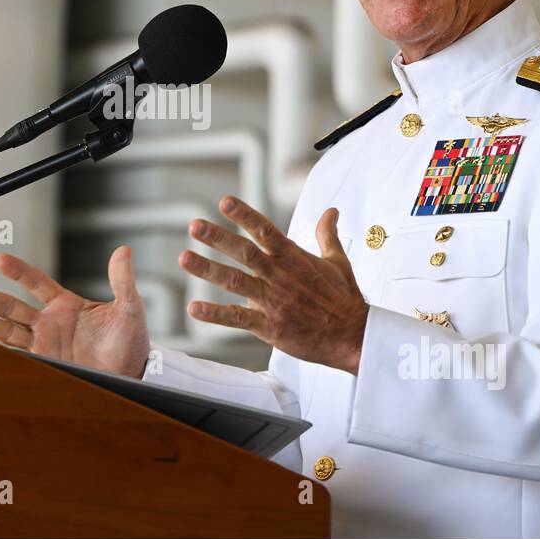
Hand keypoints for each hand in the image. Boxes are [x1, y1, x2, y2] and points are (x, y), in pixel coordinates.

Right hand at [0, 245, 151, 378]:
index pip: (36, 283)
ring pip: (8, 329)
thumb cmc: (132, 341)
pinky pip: (16, 354)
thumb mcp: (129, 307)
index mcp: (67, 304)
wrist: (132, 375)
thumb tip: (123, 251)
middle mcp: (50, 322)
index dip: (18, 272)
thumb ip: (122, 280)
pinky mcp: (45, 363)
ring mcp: (45, 343)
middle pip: (12, 305)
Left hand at [178, 197, 368, 373]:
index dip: (244, 215)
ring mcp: (273, 301)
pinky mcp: (270, 326)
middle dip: (218, 237)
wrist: (354, 336)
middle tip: (195, 225)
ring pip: (235, 281)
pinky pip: (237, 319)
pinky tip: (194, 308)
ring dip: (208, 269)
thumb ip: (327, 234)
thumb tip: (331, 212)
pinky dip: (215, 314)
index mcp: (294, 258)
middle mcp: (280, 276)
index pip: (265, 230)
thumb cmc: (345, 300)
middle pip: (244, 252)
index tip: (224, 202)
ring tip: (185, 257)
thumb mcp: (338, 261)